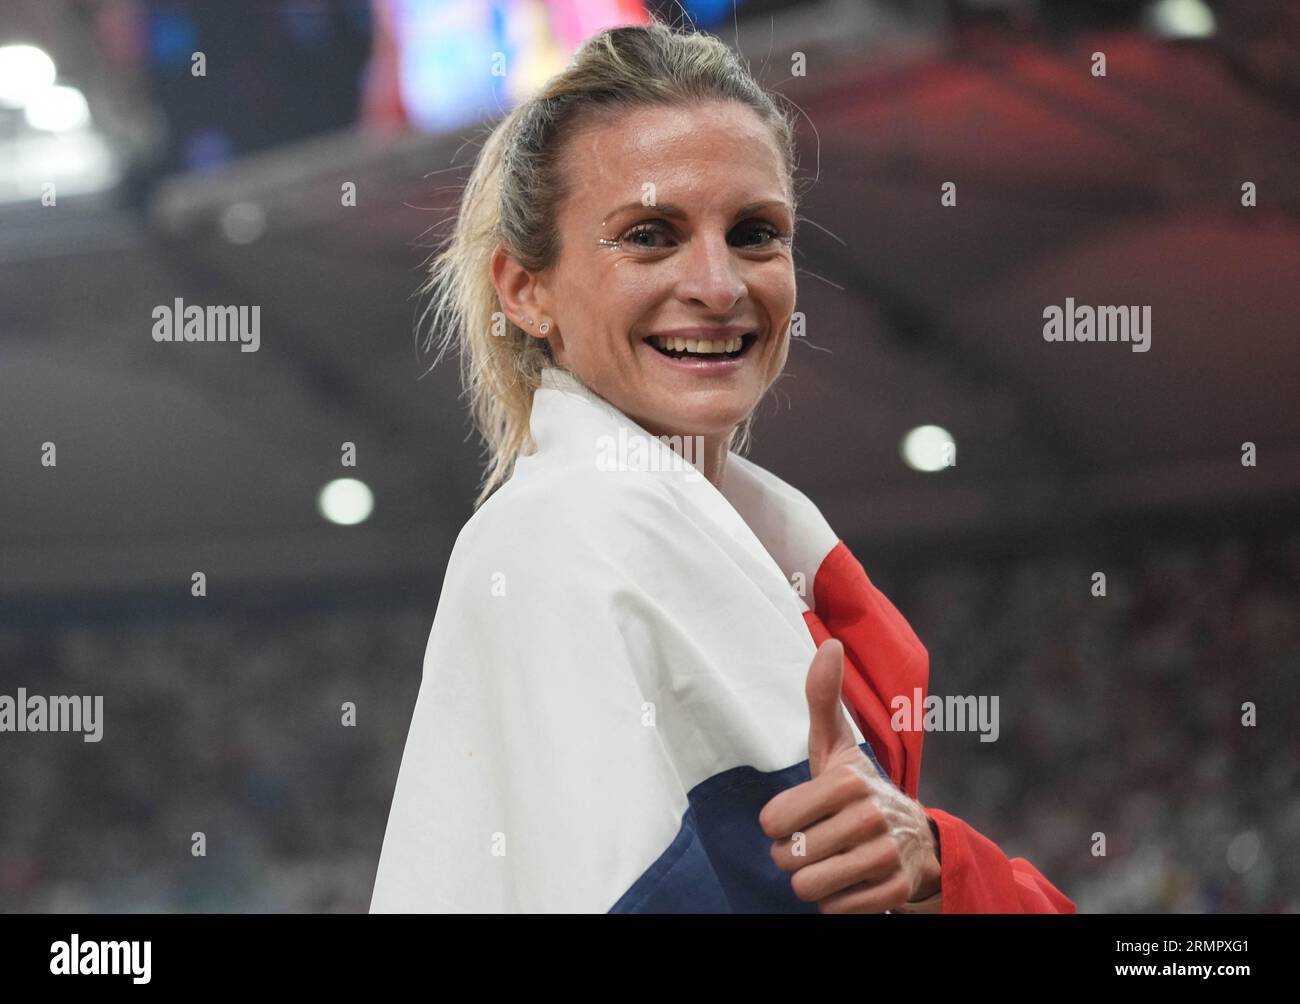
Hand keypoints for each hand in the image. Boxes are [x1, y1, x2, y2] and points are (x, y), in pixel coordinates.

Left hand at [759, 639, 941, 912]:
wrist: (917, 838)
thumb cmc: (858, 789)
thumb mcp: (837, 746)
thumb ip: (823, 699)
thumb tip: (830, 644)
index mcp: (848, 780)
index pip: (774, 821)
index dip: (777, 825)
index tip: (795, 817)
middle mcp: (870, 817)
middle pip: (788, 858)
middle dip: (791, 856)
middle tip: (812, 842)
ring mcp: (886, 856)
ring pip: (808, 888)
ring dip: (810, 882)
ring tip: (826, 862)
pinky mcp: (895, 890)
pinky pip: (835, 910)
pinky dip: (835, 903)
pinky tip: (848, 881)